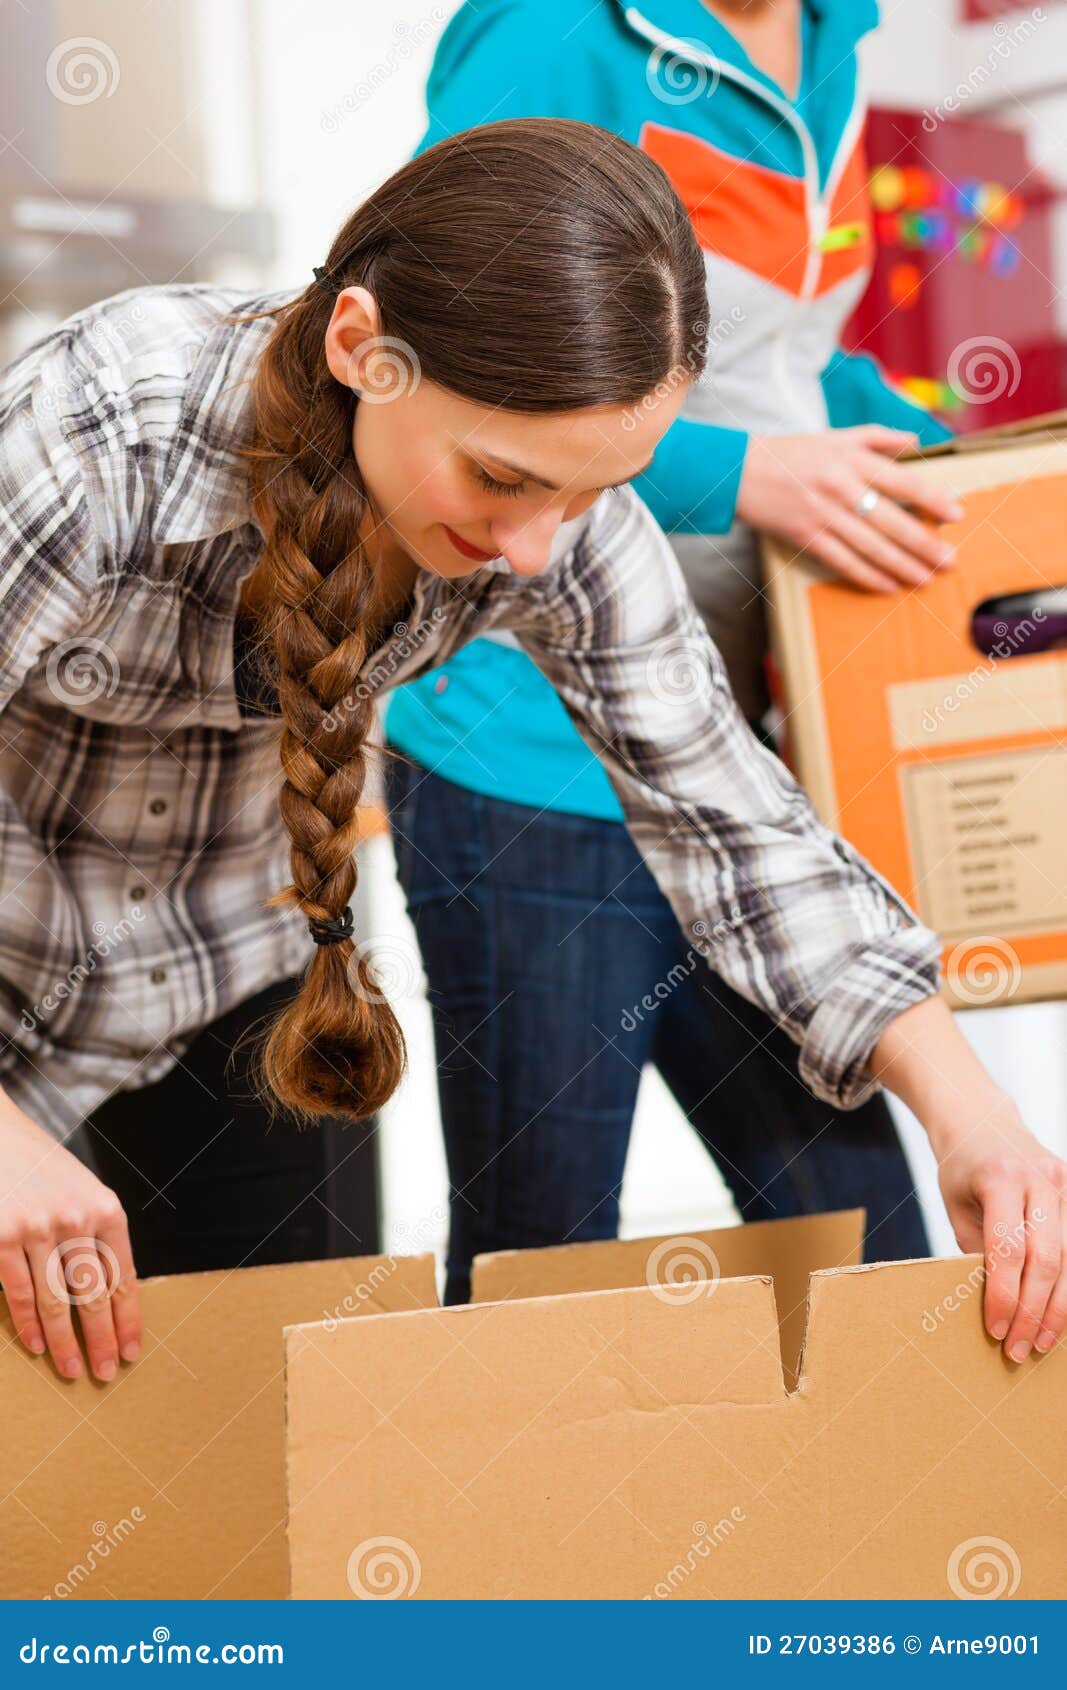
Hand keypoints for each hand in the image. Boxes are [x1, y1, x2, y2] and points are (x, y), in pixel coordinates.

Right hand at [0, 1101, 140, 1380]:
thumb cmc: (40, 1168)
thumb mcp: (82, 1191)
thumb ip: (96, 1234)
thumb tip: (110, 1290)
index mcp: (106, 1209)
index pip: (124, 1276)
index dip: (128, 1319)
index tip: (130, 1351)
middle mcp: (78, 1220)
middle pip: (96, 1296)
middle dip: (103, 1339)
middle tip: (106, 1373)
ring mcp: (39, 1230)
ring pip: (58, 1302)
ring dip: (66, 1342)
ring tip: (74, 1370)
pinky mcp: (3, 1238)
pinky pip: (22, 1293)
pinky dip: (30, 1325)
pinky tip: (37, 1346)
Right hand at [736, 425, 964, 590]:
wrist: (740, 471)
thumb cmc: (792, 453)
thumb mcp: (836, 435)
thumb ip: (879, 437)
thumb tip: (918, 442)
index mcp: (852, 459)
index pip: (904, 480)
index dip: (933, 499)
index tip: (957, 514)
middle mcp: (841, 487)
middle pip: (892, 521)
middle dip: (925, 544)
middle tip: (950, 561)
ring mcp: (822, 514)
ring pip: (871, 546)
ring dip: (902, 566)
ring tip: (926, 578)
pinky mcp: (805, 536)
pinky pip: (843, 561)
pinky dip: (867, 576)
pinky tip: (888, 586)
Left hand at [869, 996, 1065, 1358]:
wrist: (983, 1122)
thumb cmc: (962, 1170)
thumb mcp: (956, 1206)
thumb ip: (975, 1249)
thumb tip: (994, 1305)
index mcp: (1001, 1178)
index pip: (1007, 1248)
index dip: (1004, 1295)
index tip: (995, 1329)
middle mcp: (1040, 1180)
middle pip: (1045, 1259)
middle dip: (1033, 1310)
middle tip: (1018, 1349)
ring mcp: (1063, 1185)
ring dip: (1055, 1307)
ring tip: (1040, 1343)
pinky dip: (1066, 1286)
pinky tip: (1057, 1315)